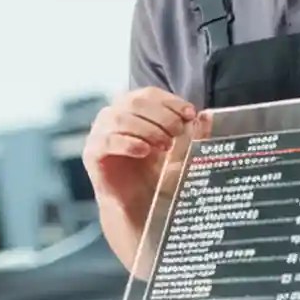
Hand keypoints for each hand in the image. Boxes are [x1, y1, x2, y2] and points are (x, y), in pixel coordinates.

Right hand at [82, 87, 209, 211]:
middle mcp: (112, 115)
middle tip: (178, 132)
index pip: (148, 93)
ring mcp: (98, 132)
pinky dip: (128, 143)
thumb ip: (193, 134)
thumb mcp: (180, 150)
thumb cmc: (158, 173)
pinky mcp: (91, 152)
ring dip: (147, 129)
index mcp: (130, 108)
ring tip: (165, 145)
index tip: (190, 114)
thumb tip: (208, 116)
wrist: (139, 205)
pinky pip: (107, 140)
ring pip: (121, 118)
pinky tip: (144, 152)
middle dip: (161, 116)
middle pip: (135, 102)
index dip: (170, 101)